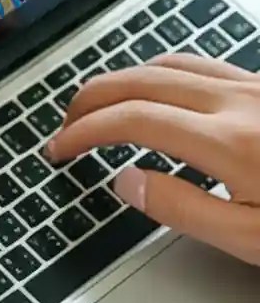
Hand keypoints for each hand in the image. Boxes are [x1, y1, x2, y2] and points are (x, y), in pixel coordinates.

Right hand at [46, 53, 259, 264]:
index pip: (133, 120)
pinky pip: (199, 63)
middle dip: (90, 101)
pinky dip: (159, 73)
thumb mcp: (255, 238)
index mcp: (230, 142)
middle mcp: (240, 101)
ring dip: (121, 82)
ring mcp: (255, 86)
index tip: (60, 148)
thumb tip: (127, 183)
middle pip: (140, 81)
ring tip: (99, 108)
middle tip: (66, 127)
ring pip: (167, 65)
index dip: (84, 131)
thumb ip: (186, 210)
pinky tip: (154, 92)